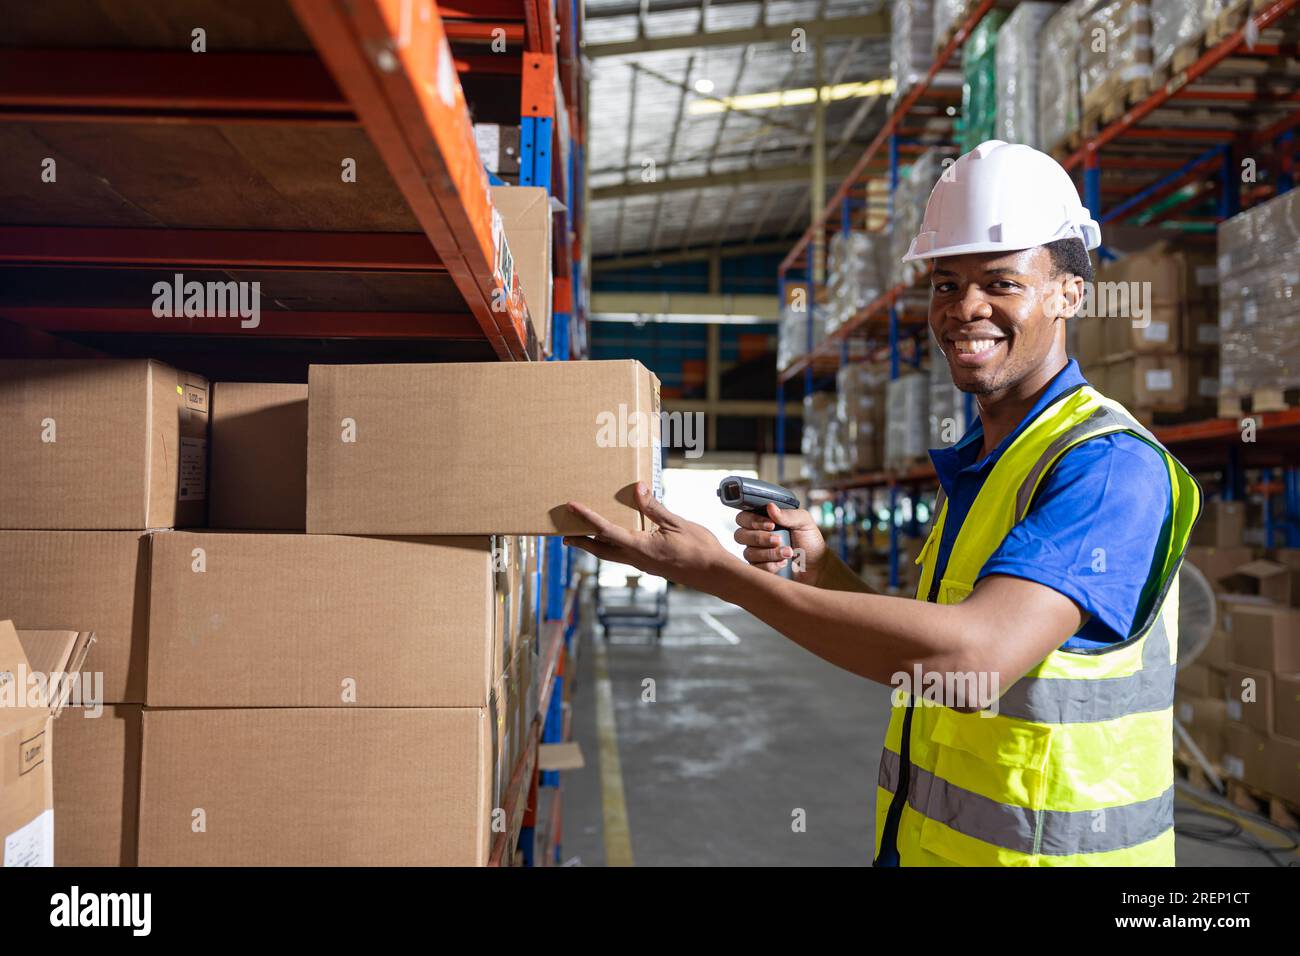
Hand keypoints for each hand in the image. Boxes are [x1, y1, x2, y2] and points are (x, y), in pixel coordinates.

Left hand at [563, 483, 733, 592]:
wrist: (715, 575)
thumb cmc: (699, 549)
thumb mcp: (676, 523)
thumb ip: (654, 507)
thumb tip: (638, 488)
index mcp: (640, 547)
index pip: (605, 530)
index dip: (587, 518)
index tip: (572, 506)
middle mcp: (636, 559)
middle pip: (600, 551)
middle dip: (581, 543)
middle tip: (564, 536)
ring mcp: (643, 565)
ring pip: (611, 555)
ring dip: (594, 547)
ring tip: (582, 538)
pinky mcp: (651, 566)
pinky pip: (625, 556)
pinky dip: (613, 547)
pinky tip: (615, 540)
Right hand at [733, 503, 825, 584]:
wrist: (818, 567)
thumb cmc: (810, 543)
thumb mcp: (804, 523)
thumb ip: (788, 514)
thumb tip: (770, 507)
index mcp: (764, 521)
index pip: (744, 517)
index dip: (753, 521)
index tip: (771, 525)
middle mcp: (756, 536)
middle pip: (740, 535)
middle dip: (760, 538)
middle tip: (778, 540)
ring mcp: (756, 553)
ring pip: (749, 553)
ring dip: (769, 553)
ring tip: (788, 553)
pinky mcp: (759, 569)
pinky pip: (755, 567)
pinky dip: (771, 565)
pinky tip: (784, 563)